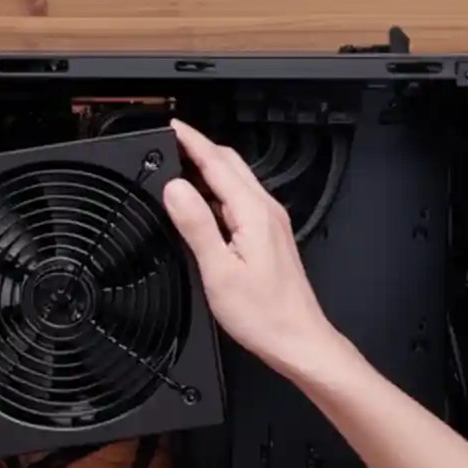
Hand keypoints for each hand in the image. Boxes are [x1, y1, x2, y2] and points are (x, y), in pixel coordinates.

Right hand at [163, 119, 343, 377]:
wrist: (298, 340)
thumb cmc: (264, 314)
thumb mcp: (219, 271)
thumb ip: (196, 225)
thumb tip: (175, 188)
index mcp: (253, 212)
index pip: (217, 162)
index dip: (191, 141)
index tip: (170, 128)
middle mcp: (266, 211)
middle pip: (229, 165)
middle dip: (199, 148)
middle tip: (170, 143)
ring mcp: (270, 223)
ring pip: (236, 182)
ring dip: (208, 170)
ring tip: (180, 168)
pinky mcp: (269, 237)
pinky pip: (240, 202)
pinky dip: (218, 193)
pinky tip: (202, 206)